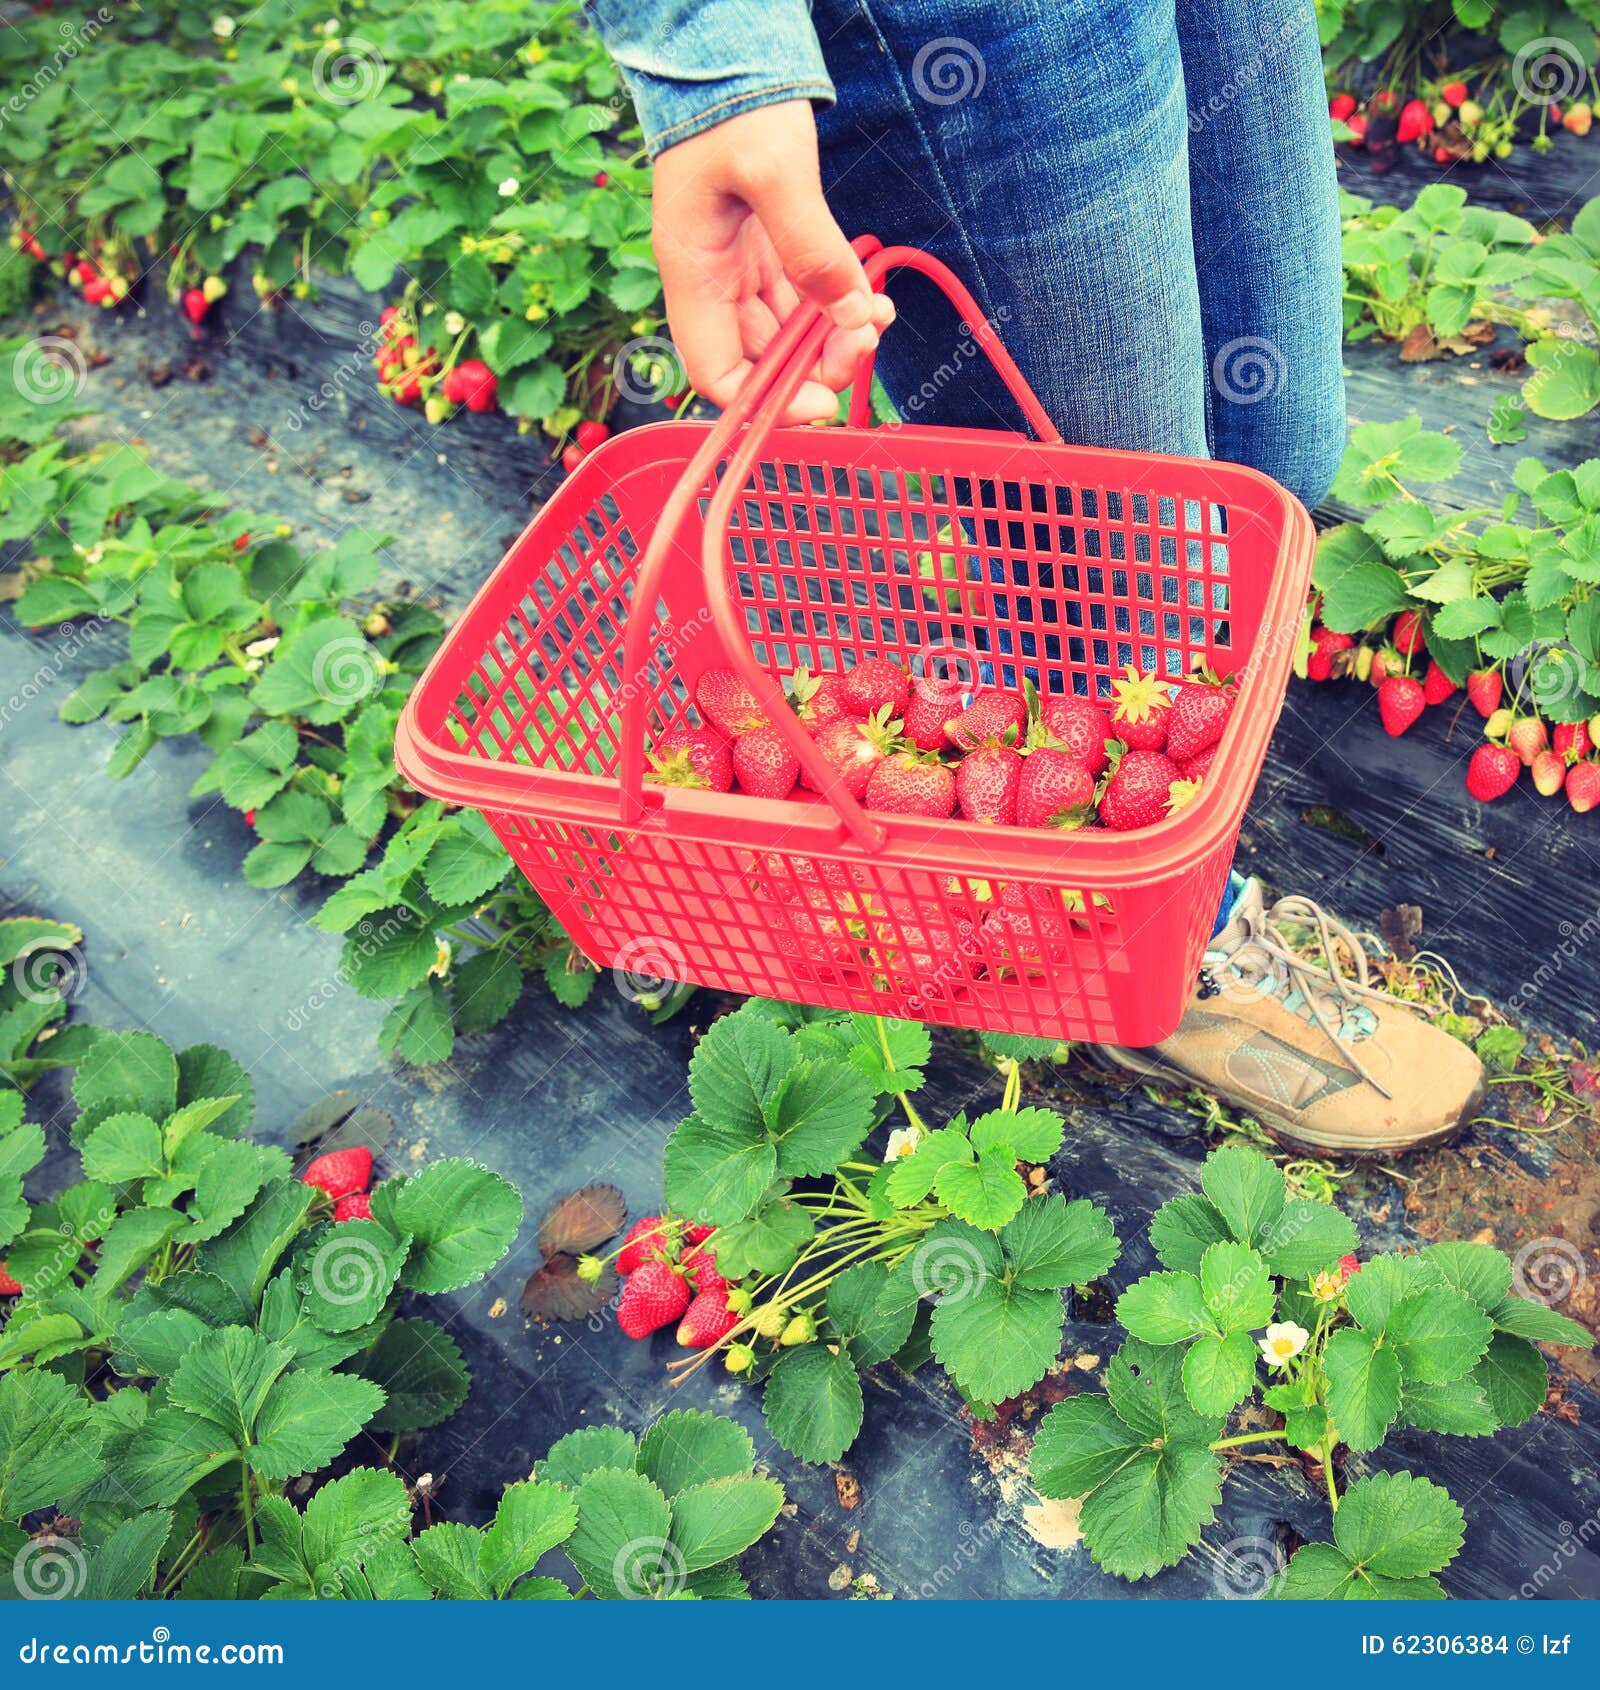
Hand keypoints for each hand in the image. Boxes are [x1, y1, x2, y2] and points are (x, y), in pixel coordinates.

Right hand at [651, 100, 894, 423]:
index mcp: (693, 274)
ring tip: (877, 316)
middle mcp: (712, 282)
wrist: (725, 51)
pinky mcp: (765, 248)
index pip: (717, 375)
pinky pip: (801, 298)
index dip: (767, 403)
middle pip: (760, 361)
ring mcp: (738, 267)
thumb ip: (812, 250)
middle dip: (814, 366)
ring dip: (832, 337)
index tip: (823, 402)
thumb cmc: (734, 103)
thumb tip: (850, 319)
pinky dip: (836, 306)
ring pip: (786, 333)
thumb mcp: (775, 172)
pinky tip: (870, 297)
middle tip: (865, 342)